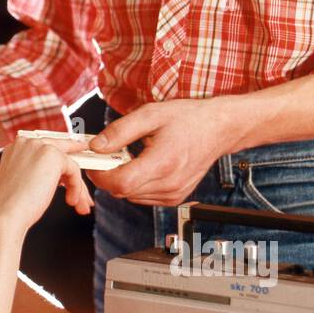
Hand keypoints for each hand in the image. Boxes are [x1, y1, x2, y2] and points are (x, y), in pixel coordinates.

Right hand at [0, 134, 94, 233]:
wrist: (7, 214)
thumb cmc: (12, 206)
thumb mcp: (24, 181)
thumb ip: (38, 170)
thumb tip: (61, 175)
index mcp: (16, 147)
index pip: (45, 146)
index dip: (62, 155)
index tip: (74, 161)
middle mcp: (26, 142)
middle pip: (60, 152)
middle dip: (74, 172)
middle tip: (85, 181)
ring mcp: (39, 146)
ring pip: (68, 163)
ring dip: (76, 185)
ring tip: (77, 203)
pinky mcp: (53, 155)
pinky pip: (74, 169)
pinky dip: (75, 187)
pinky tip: (71, 200)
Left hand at [87, 97, 243, 204]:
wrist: (219, 129)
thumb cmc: (188, 119)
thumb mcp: (150, 114)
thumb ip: (120, 131)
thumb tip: (96, 146)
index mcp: (163, 163)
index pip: (120, 183)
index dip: (100, 174)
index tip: (94, 160)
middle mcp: (170, 184)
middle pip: (122, 192)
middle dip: (108, 174)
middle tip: (108, 153)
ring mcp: (174, 194)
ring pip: (131, 196)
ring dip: (122, 180)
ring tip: (128, 157)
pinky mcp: (175, 198)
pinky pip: (143, 197)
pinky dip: (136, 184)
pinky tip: (142, 165)